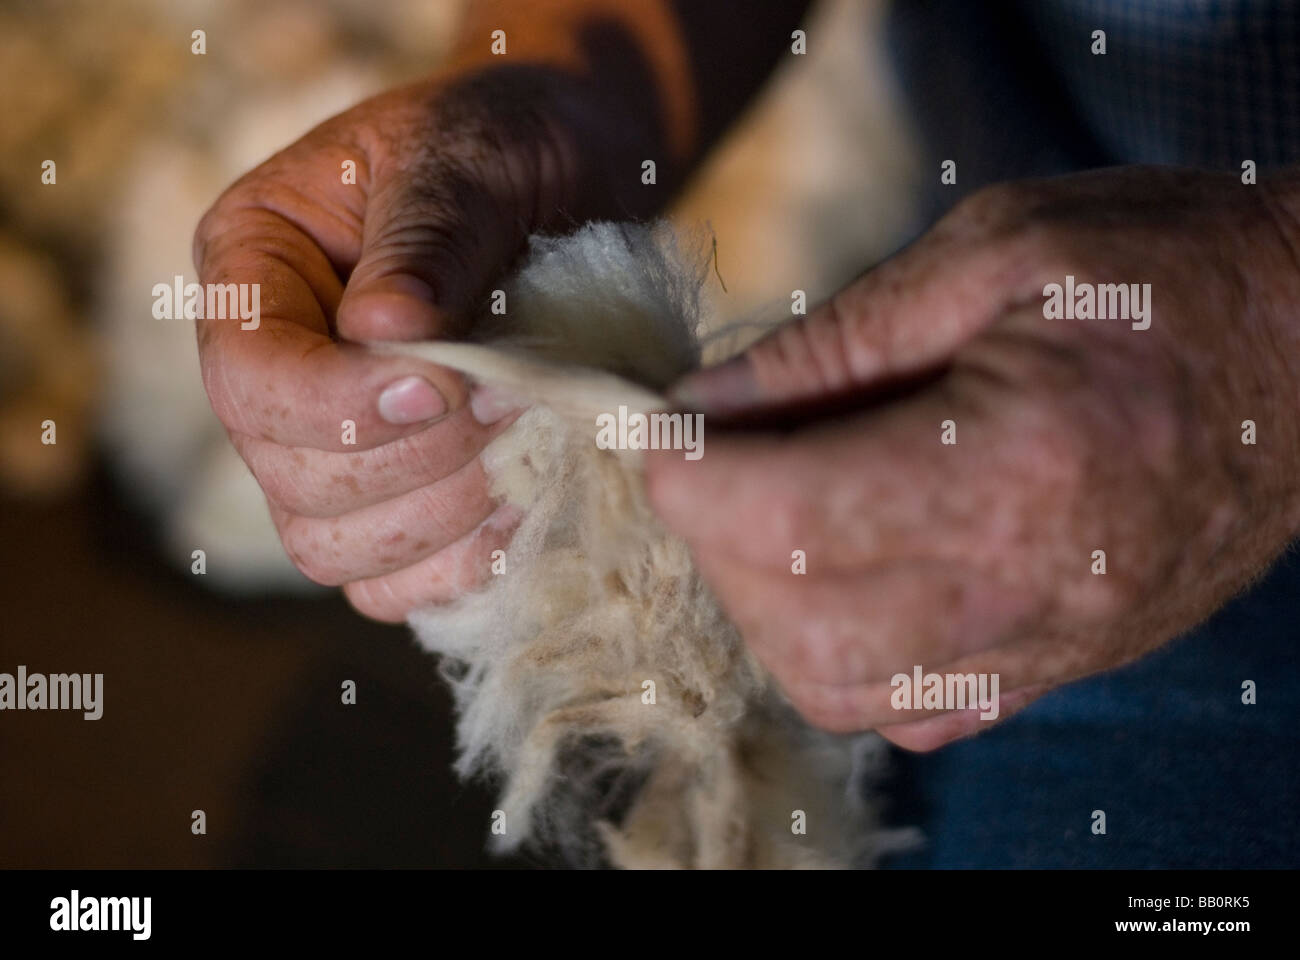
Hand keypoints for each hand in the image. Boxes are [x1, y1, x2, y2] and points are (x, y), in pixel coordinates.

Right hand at [192, 71, 594, 620]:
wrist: (566, 176)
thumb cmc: (501, 147)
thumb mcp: (464, 157)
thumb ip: (426, 238)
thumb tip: (383, 333)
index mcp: (256, 272)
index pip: (247, 379)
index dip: (338, 405)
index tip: (449, 384)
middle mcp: (277, 372)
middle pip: (287, 478)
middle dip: (413, 461)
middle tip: (513, 405)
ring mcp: (332, 445)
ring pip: (330, 547)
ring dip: (439, 520)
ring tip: (525, 452)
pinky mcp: (399, 497)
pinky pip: (390, 583)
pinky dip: (454, 567)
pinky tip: (523, 511)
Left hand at [647, 166, 1299, 749]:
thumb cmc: (1167, 276)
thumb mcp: (997, 252)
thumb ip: (834, 341)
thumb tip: (706, 403)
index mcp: (1018, 463)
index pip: (794, 519)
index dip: (691, 482)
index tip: (658, 434)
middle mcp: (1033, 583)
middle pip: (801, 622)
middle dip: (717, 543)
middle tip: (714, 461)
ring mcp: (1052, 643)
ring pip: (841, 687)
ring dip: (767, 606)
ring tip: (773, 510)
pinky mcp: (1060, 665)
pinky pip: (911, 712)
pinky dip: (840, 656)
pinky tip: (846, 573)